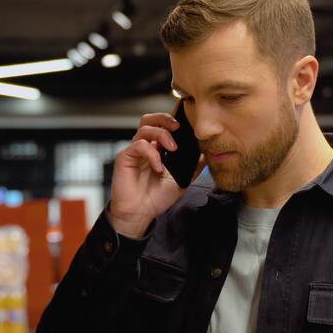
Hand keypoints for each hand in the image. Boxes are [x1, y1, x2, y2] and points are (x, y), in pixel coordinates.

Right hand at [109, 112, 203, 238]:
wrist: (141, 213)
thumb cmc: (157, 197)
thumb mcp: (182, 180)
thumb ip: (192, 166)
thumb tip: (206, 154)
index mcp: (157, 148)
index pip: (162, 125)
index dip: (173, 120)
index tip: (187, 124)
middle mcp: (145, 146)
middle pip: (150, 119)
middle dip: (165, 118)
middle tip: (178, 127)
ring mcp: (135, 151)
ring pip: (145, 128)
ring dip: (162, 134)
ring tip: (173, 149)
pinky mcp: (125, 157)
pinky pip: (139, 145)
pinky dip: (152, 153)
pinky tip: (158, 167)